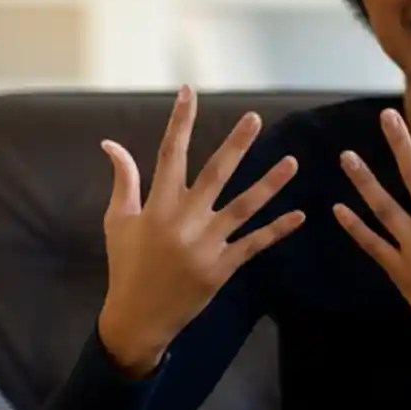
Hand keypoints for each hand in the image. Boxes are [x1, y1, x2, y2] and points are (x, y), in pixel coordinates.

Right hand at [98, 86, 304, 377]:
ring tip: (293, 162)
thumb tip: (111, 143)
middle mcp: (183, 220)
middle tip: (256, 118)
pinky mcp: (222, 267)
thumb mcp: (119, 221)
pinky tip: (300, 215)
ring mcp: (205, 245)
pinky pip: (254, 243)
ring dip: (270, 184)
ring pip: (244, 207)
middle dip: (236, 145)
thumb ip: (123, 180)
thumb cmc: (127, 265)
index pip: (169, 153)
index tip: (190, 92)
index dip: (180, 121)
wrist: (137, 318)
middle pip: (215, 174)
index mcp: (157, 206)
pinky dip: (276, 229)